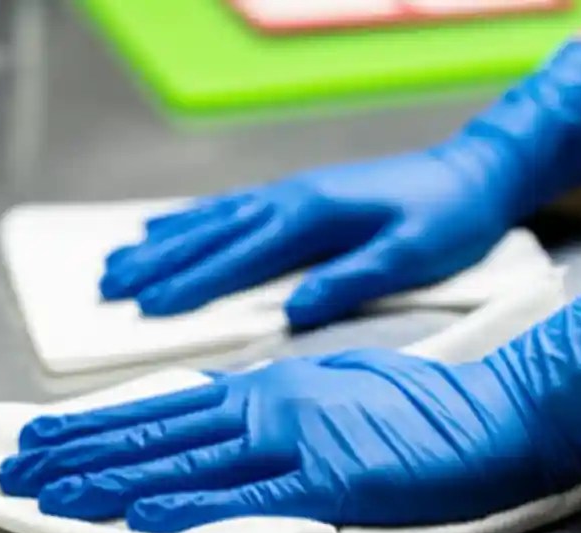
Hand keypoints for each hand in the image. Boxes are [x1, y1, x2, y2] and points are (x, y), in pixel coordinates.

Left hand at [1, 265, 580, 532]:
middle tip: (16, 469)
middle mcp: (266, 404)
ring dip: (110, 479)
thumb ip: (276, 405)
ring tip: (51, 494)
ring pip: (182, 460)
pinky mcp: (328, 477)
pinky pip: (244, 496)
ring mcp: (294, 438)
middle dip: (77, 451)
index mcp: (267, 385)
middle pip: (153, 429)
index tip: (42, 437)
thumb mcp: (333, 388)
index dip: (95, 424)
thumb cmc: (420, 406)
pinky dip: (186, 507)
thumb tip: (228, 420)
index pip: (162, 407)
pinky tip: (140, 517)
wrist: (495, 411)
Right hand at [101, 147, 518, 327]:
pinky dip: (189, 220)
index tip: (148, 308)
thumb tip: (296, 312)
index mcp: (312, 217)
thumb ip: (352, 280)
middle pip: (209, 234)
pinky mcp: (296, 196)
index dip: (192, 283)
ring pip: (210, 220)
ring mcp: (289, 193)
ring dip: (161, 243)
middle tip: (106, 288)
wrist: (473, 173)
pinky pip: (229, 209)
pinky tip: (162, 228)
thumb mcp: (412, 255)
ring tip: (114, 263)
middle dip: (156, 262)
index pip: (240, 256)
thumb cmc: (448, 219)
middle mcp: (290, 200)